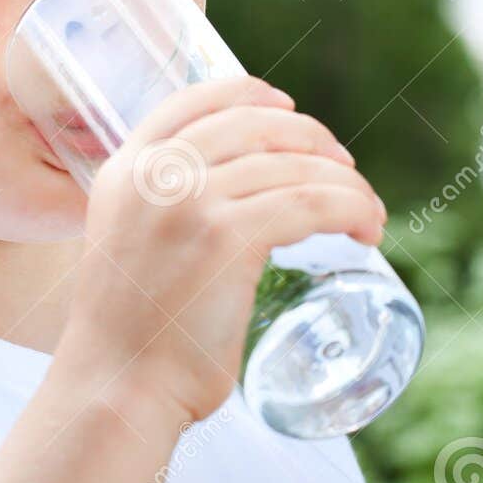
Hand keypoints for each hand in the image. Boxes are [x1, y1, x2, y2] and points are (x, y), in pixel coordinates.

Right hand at [59, 76, 386, 426]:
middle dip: (311, 138)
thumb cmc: (130, 339)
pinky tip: (366, 227)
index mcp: (125, 170)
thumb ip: (163, 215)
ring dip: (344, 181)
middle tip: (342, 167)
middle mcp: (154, 174)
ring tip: (365, 210)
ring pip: (292, 165)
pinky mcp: (227, 238)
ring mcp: (189, 201)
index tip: (289, 109)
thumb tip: (227, 206)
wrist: (116, 387)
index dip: (251, 94)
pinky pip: (310, 203)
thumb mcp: (129, 248)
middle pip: (254, 123)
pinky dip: (351, 208)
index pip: (194, 101)